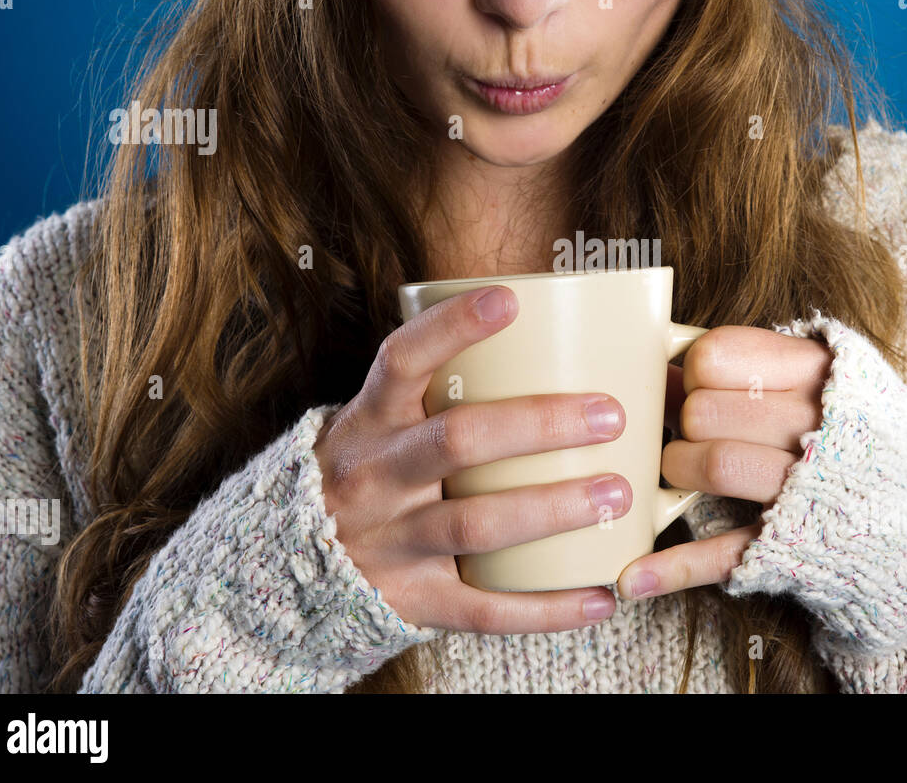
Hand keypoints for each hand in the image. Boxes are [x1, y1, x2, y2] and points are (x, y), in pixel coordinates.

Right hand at [313, 285, 632, 633]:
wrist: (289, 565)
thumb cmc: (372, 471)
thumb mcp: (382, 423)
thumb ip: (441, 389)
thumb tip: (550, 337)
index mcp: (370, 420)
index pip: (401, 360)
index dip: (452, 327)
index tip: (512, 298)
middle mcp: (373, 476)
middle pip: (459, 440)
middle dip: (540, 423)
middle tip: (610, 415)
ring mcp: (390, 542)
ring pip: (477, 523)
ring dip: (554, 508)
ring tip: (617, 494)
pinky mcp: (411, 599)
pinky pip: (483, 609)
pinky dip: (546, 608)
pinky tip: (601, 598)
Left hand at [616, 325, 832, 599]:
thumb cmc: (859, 437)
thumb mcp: (823, 384)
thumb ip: (750, 368)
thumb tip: (665, 373)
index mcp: (821, 375)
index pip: (717, 355)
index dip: (694, 371)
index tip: (701, 384)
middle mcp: (819, 429)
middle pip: (705, 411)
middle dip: (684, 422)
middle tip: (693, 431)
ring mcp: (808, 492)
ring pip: (714, 464)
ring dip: (678, 468)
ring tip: (682, 470)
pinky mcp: (794, 550)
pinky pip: (725, 553)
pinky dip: (676, 567)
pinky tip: (635, 574)